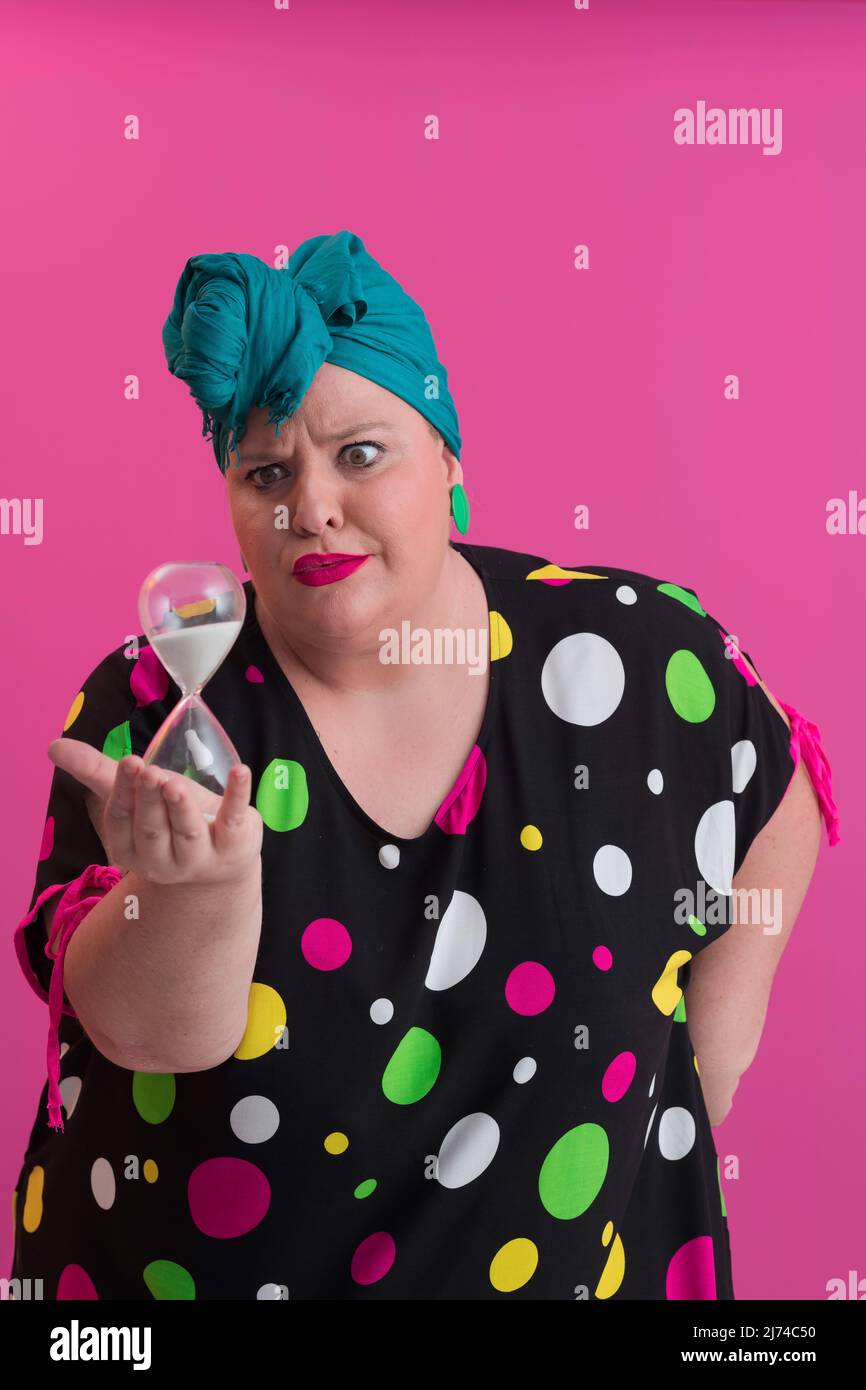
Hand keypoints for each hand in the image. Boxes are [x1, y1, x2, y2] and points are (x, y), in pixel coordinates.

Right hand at [47, 739, 262, 885]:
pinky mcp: (234, 846)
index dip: (124, 792)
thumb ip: (98, 771)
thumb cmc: (172, 819)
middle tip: (149, 771)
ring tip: (174, 782)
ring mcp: (200, 858)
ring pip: (186, 831)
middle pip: (151, 828)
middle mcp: (162, 861)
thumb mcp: (138, 795)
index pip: (122, 819)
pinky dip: (237, 795)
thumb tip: (52, 747)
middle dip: (149, 800)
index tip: (129, 762)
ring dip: (180, 807)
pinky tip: (240, 771)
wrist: (223, 857)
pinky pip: (233, 821)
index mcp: (131, 849)